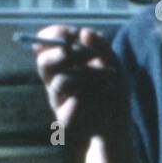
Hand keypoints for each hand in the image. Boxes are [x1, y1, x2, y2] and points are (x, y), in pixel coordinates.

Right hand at [34, 25, 128, 155]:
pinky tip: (104, 99)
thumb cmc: (114, 95)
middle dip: (60, 54)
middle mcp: (56, 81)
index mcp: (64, 65)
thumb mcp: (114, 66)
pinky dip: (93, 96)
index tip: (69, 33)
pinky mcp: (63, 119)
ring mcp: (58, 100)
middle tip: (75, 51)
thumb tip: (84, 32)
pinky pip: (75, 101)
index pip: (48, 45)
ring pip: (61, 80)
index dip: (54, 35)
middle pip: (45, 63)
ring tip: (108, 80)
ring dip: (87, 75)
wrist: (117, 130)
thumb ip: (101, 47)